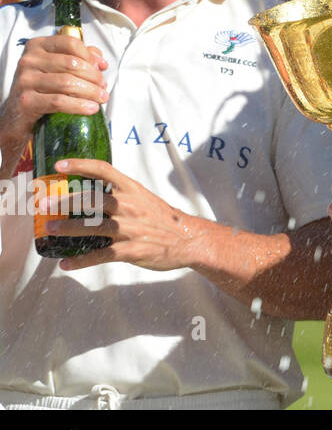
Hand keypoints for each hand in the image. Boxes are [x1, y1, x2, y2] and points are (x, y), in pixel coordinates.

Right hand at [0, 34, 108, 176]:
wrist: (17, 115)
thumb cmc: (43, 88)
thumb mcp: (58, 68)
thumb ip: (79, 58)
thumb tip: (101, 62)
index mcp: (38, 46)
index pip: (70, 43)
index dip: (91, 56)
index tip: (102, 68)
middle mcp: (28, 60)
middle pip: (72, 64)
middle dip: (94, 76)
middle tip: (104, 87)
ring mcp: (25, 80)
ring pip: (67, 82)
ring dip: (91, 91)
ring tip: (102, 98)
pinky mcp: (26, 101)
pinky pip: (59, 101)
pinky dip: (79, 105)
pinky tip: (92, 108)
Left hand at [44, 160, 197, 272]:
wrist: (189, 239)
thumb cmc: (163, 219)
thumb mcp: (144, 199)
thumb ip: (120, 196)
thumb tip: (89, 195)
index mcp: (133, 190)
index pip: (104, 171)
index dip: (80, 165)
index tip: (60, 165)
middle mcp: (130, 206)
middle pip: (92, 200)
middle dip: (65, 202)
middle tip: (43, 205)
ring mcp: (130, 229)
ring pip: (92, 227)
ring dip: (67, 229)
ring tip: (49, 230)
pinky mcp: (131, 250)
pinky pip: (100, 255)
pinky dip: (81, 260)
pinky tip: (65, 264)